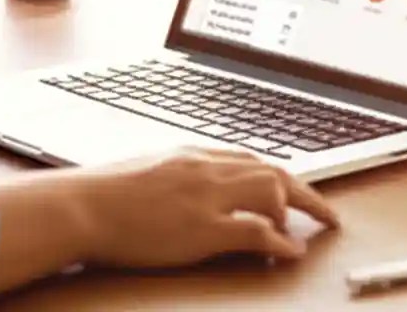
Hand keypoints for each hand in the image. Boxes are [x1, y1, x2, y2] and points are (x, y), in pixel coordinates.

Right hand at [0, 146, 338, 298]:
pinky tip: (289, 253)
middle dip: (307, 193)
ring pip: (273, 191)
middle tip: (327, 214)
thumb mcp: (143, 173)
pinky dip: (281, 242)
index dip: (279, 176)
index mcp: (191, 153)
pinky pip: (257, 231)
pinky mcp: (202, 227)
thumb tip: (188, 193)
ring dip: (295, 214)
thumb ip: (173, 176)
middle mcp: (205, 168)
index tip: (295, 190)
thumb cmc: (99, 195)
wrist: (79, 205)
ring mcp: (206, 196)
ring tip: (298, 235)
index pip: (250, 158)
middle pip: (273, 170)